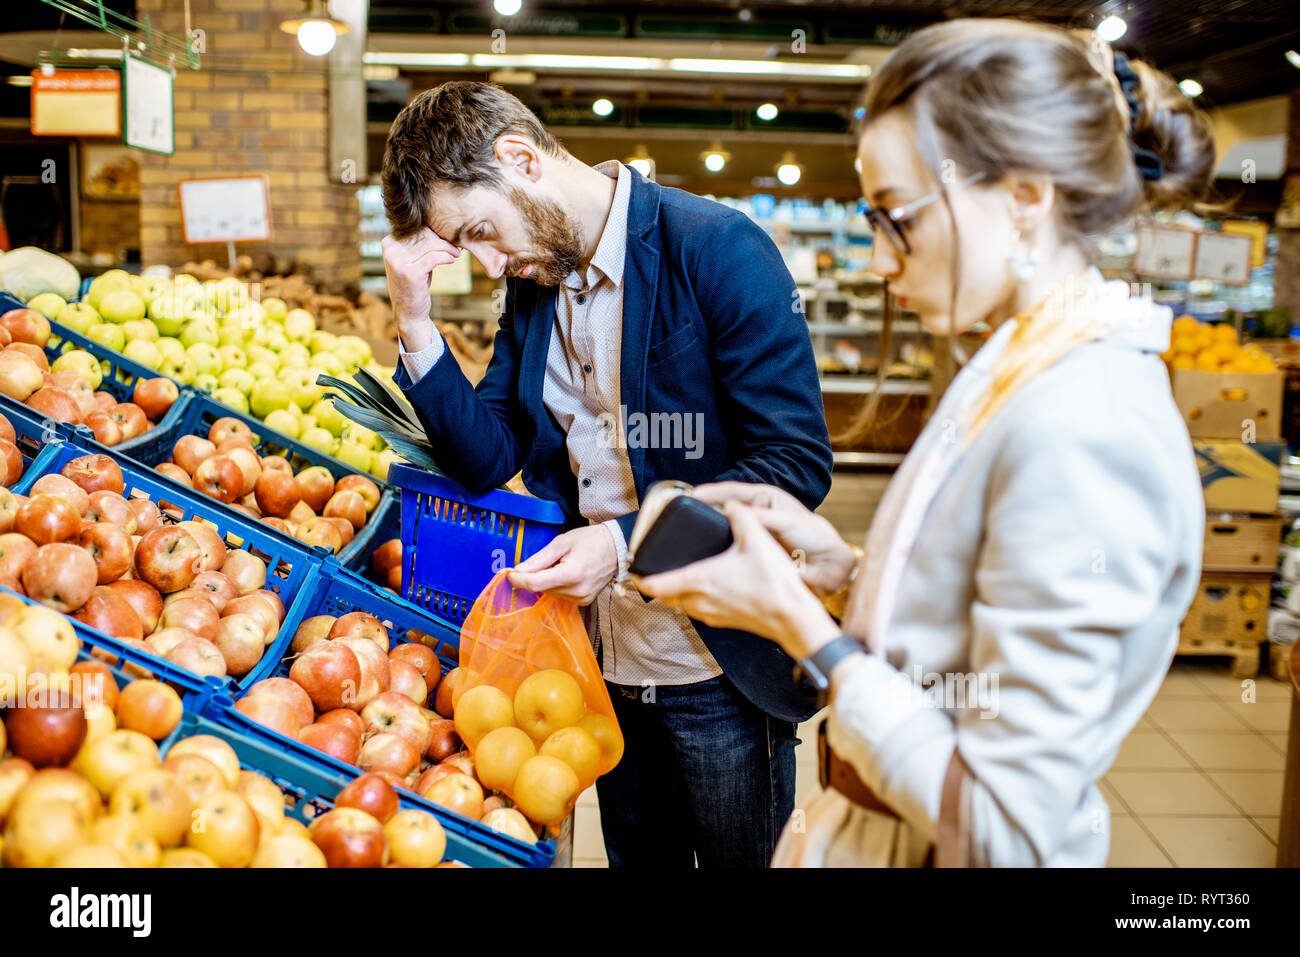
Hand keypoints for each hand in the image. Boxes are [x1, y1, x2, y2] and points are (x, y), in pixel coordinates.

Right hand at [381, 229, 459, 351]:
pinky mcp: (411, 272)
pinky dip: (447, 257)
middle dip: (443, 240)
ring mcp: (399, 261)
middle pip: (424, 235)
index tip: (448, 239)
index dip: (434, 233)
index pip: (416, 228)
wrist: (409, 312)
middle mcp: (391, 250)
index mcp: (388, 242)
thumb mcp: (413, 260)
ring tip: (456, 254)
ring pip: (431, 245)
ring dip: (448, 248)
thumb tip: (442, 224)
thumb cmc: (414, 284)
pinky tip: (452, 260)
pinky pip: (435, 257)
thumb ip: (420, 243)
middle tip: (455, 247)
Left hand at [507, 525, 618, 604]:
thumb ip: (539, 559)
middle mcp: (577, 591)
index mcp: (571, 574)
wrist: (617, 547)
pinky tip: (569, 573)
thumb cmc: (591, 541)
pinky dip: (558, 585)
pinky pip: (561, 595)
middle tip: (548, 560)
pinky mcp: (584, 602)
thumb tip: (519, 570)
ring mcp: (582, 598)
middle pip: (542, 588)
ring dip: (548, 581)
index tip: (509, 574)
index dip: (519, 580)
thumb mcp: (562, 543)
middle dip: (537, 576)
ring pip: (550, 593)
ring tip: (564, 564)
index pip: (536, 583)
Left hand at [632, 502, 839, 660]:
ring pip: (681, 605)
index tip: (634, 569)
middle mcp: (700, 600)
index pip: (656, 585)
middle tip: (654, 569)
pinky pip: (698, 610)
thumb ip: (740, 515)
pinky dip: (693, 599)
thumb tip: (731, 505)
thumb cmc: (774, 583)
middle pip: (665, 597)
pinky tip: (707, 586)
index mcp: (700, 580)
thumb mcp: (756, 538)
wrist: (794, 618)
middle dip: (656, 584)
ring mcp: (712, 614)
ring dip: (675, 593)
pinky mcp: (725, 621)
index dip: (640, 578)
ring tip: (678, 574)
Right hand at [691, 482, 859, 597]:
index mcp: (761, 500)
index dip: (707, 493)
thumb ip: (760, 517)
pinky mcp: (751, 557)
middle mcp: (752, 517)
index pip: (727, 492)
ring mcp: (750, 538)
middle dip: (701, 515)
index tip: (688, 497)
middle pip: (720, 513)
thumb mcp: (786, 520)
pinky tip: (704, 562)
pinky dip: (716, 557)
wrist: (830, 566)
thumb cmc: (815, 536)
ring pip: (722, 535)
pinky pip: (729, 555)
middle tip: (679, 519)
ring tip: (685, 541)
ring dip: (707, 538)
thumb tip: (730, 512)